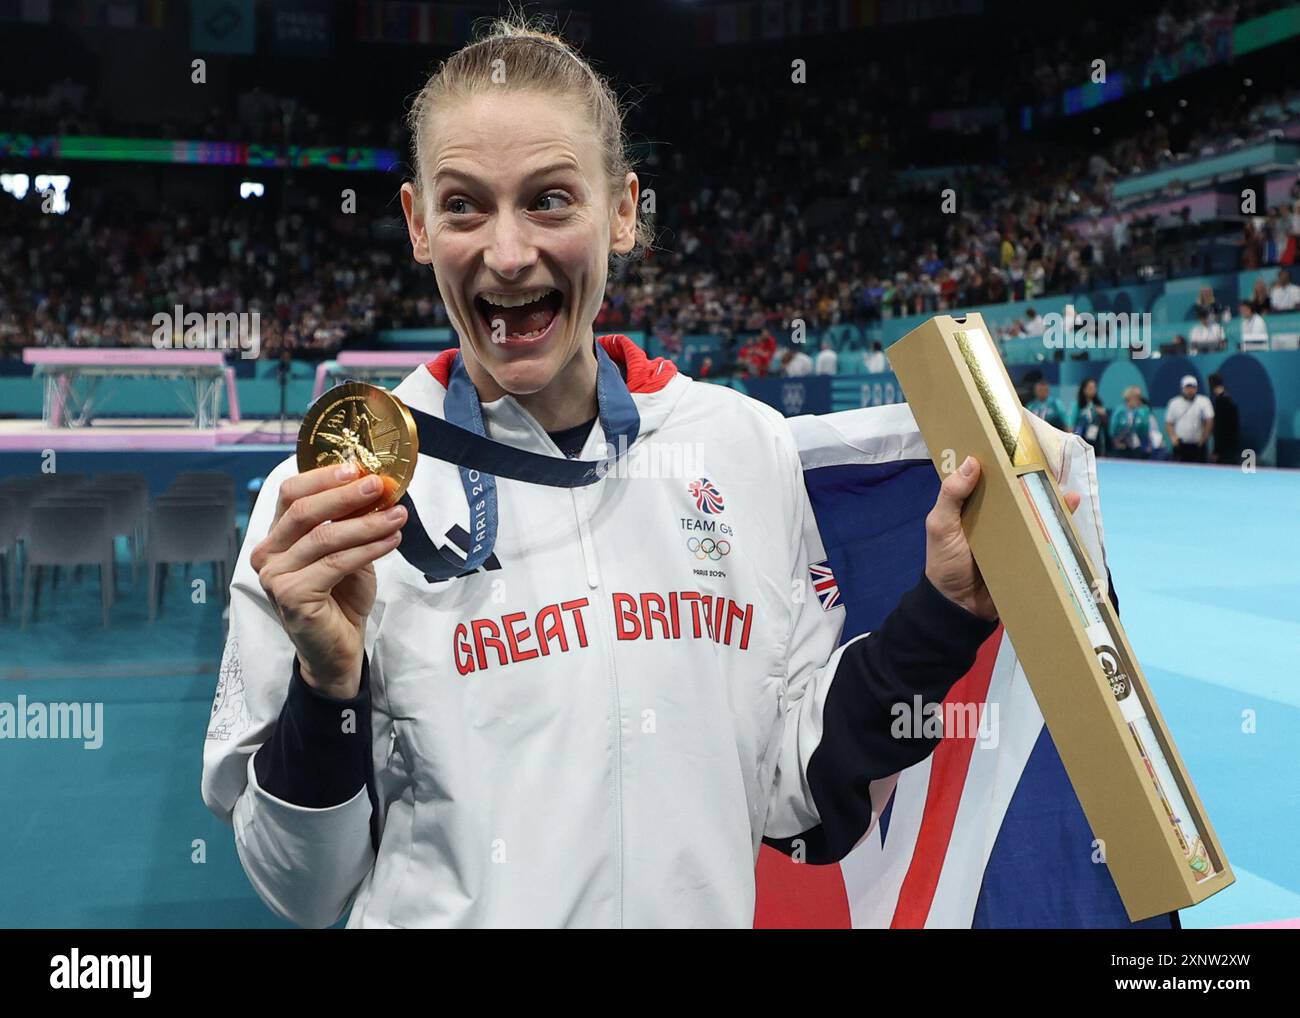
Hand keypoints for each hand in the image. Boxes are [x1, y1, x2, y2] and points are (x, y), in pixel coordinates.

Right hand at [251, 464, 406, 698]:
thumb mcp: (348, 551)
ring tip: (398, 515)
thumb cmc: (341, 597)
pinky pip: (336, 563)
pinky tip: (391, 539)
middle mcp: (267, 553)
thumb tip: (377, 488)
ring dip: (367, 522)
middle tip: (380, 485)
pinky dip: (368, 548)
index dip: (323, 477)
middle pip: (303, 510)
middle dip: (345, 494)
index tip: (358, 467)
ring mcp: (275, 575)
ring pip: (324, 537)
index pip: (291, 494)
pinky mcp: (291, 595)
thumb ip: (351, 523)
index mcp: (277, 536)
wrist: (338, 648)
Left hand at [925, 456, 1081, 621]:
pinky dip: (1059, 523)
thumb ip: (951, 496)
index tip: (1015, 438)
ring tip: (1064, 485)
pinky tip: (1070, 509)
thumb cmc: (945, 562)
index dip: (999, 460)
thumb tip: (971, 461)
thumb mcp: (940, 526)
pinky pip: (1045, 534)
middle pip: (1016, 491)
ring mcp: (1013, 532)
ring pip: (1034, 510)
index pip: (987, 476)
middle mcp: (994, 514)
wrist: (959, 607)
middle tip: (1049, 458)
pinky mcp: (1027, 550)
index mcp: (971, 504)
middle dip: (1032, 476)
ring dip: (1050, 498)